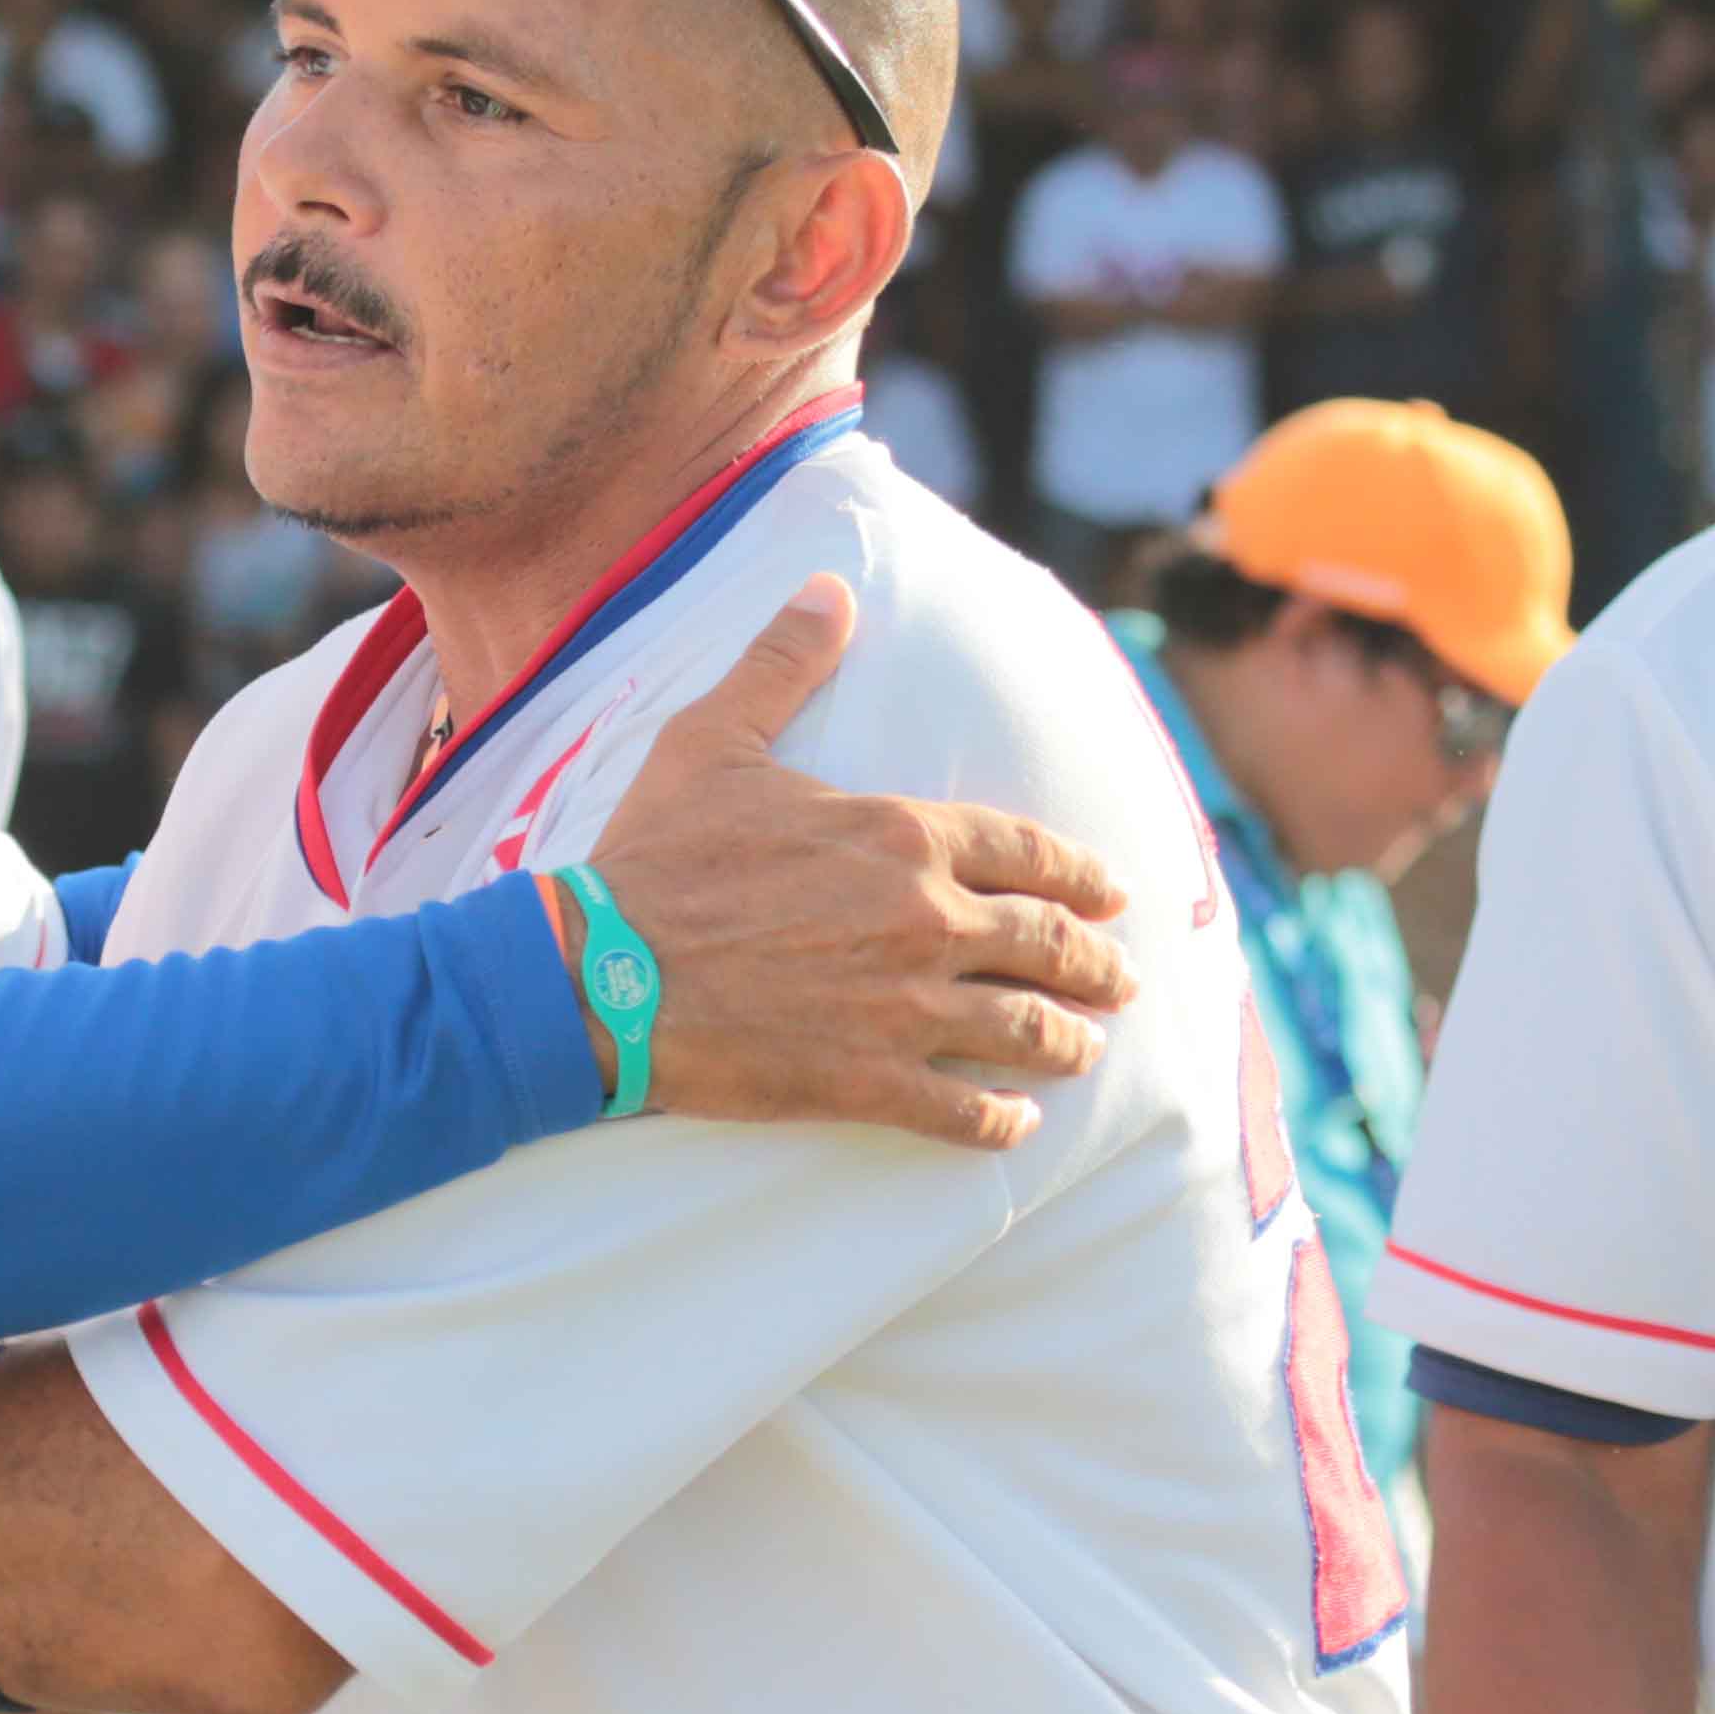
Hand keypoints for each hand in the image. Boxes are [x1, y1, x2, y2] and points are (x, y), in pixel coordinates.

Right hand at [584, 577, 1138, 1152]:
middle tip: (1118, 979)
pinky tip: (1017, 1125)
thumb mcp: (714, 740)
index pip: (1027, 852)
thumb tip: (825, 588)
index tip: (1110, 893)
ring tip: (1084, 1048)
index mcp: (899, 836)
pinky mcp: (869, 1081)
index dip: (1079, 874)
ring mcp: (903, 1006)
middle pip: (1047, 943)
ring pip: (1023, 1029)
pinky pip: (963, 1110)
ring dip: (1066, 1040)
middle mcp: (924, 919)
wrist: (596, 972)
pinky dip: (1000, 1121)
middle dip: (1094, 962)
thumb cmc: (655, 856)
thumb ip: (782, 664)